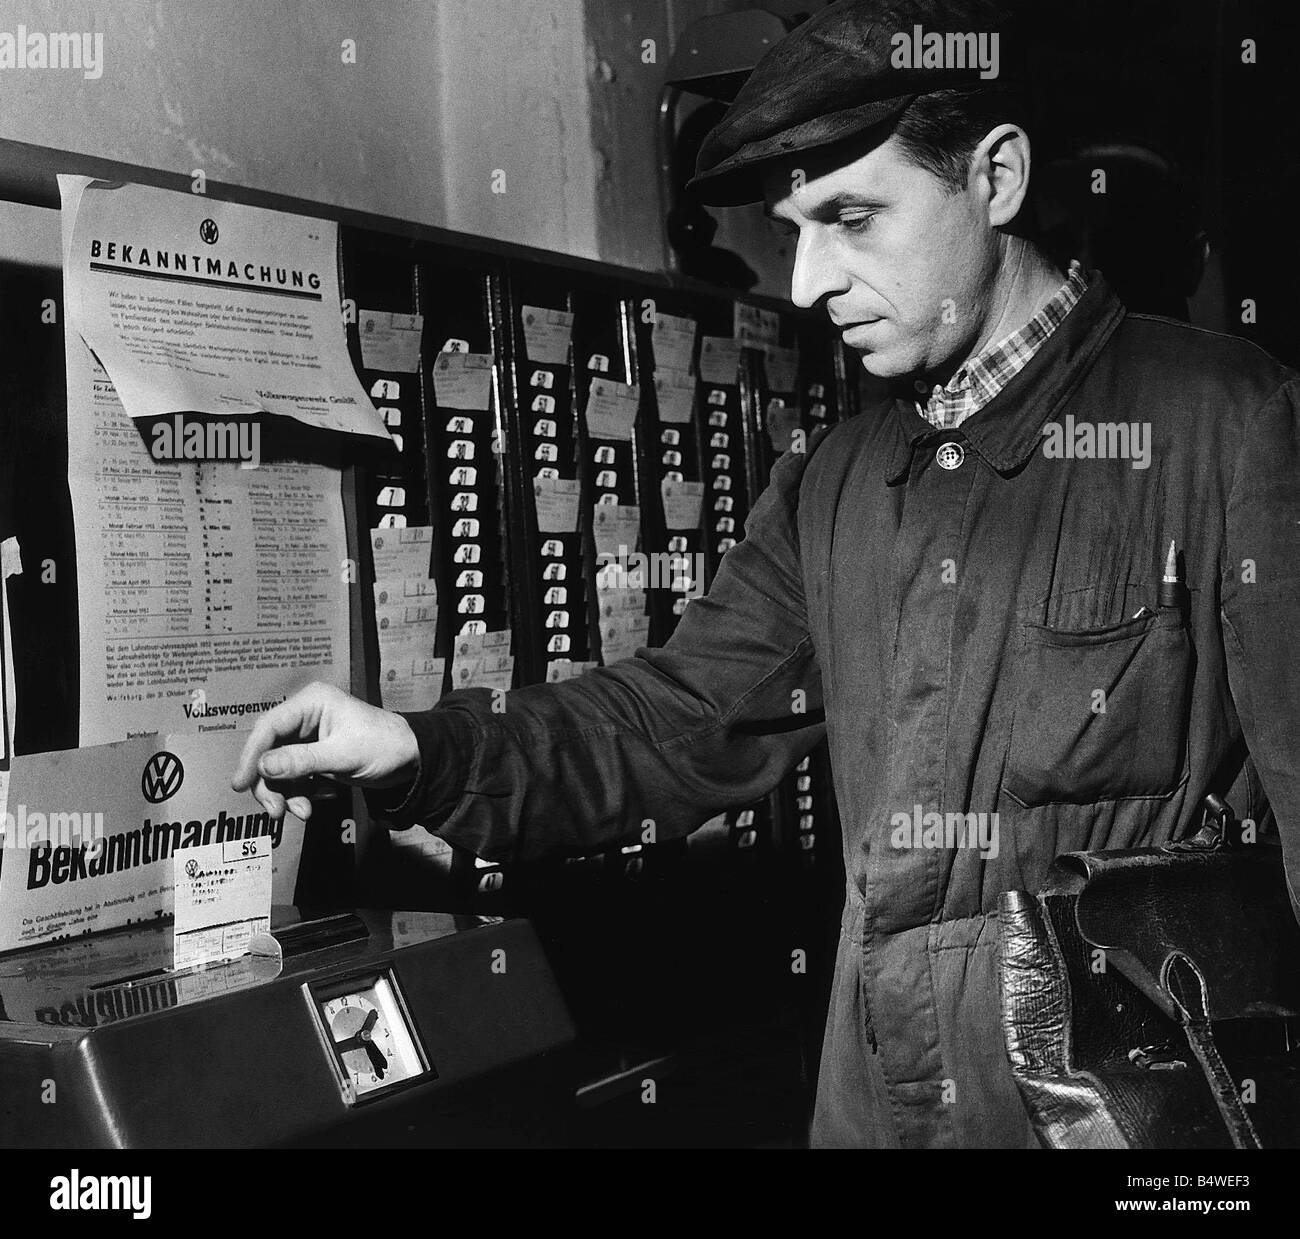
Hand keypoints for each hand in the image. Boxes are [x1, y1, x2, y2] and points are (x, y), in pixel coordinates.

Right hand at [231, 682, 418, 820]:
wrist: (412, 761)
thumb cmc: (384, 746)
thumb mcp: (343, 755)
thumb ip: (301, 761)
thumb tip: (262, 766)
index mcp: (312, 702)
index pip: (268, 727)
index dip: (251, 755)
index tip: (240, 784)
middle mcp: (305, 717)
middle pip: (268, 751)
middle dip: (269, 783)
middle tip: (275, 810)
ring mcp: (308, 738)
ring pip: (277, 769)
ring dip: (284, 794)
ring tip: (302, 812)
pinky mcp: (313, 757)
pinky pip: (292, 778)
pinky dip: (297, 795)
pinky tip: (310, 806)